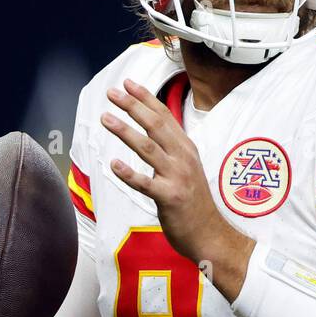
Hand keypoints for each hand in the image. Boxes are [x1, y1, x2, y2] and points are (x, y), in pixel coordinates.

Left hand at [101, 79, 247, 272]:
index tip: (127, 83)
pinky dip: (130, 174)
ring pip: (148, 149)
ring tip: (105, 119)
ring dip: (125, 131)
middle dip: (132, 106)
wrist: (209, 233)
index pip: (164, 116)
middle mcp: (183, 158)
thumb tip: (151, 129)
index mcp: (186, 148)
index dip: (145, 98)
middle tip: (112, 93)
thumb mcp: (186, 167)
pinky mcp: (170, 198)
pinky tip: (113, 166)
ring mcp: (177, 177)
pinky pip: (146, 184)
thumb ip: (170, 148)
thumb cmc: (193, 201)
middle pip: (155, 126)